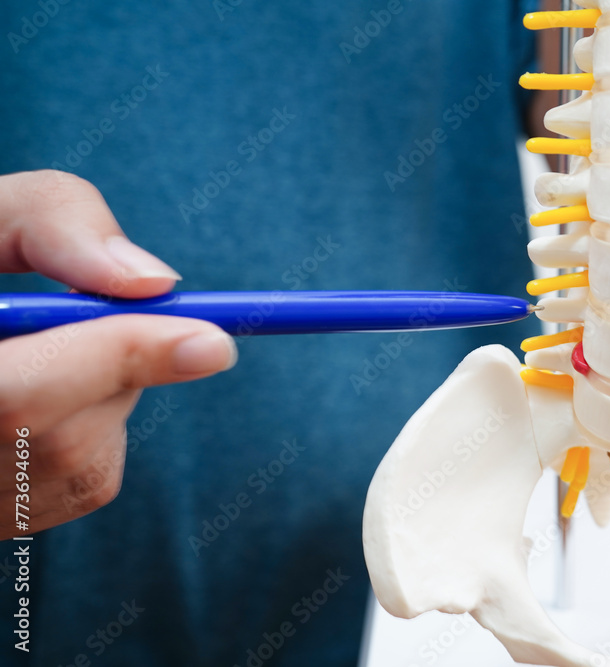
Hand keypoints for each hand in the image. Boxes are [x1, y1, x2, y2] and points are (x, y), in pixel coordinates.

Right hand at [0, 170, 236, 538]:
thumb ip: (55, 226)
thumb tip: (155, 284)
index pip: (16, 399)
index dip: (120, 362)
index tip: (215, 341)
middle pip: (67, 438)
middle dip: (112, 366)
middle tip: (87, 319)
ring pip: (85, 464)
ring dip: (103, 395)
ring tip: (40, 354)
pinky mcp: (1, 521)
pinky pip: (84, 482)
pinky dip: (94, 428)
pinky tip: (45, 395)